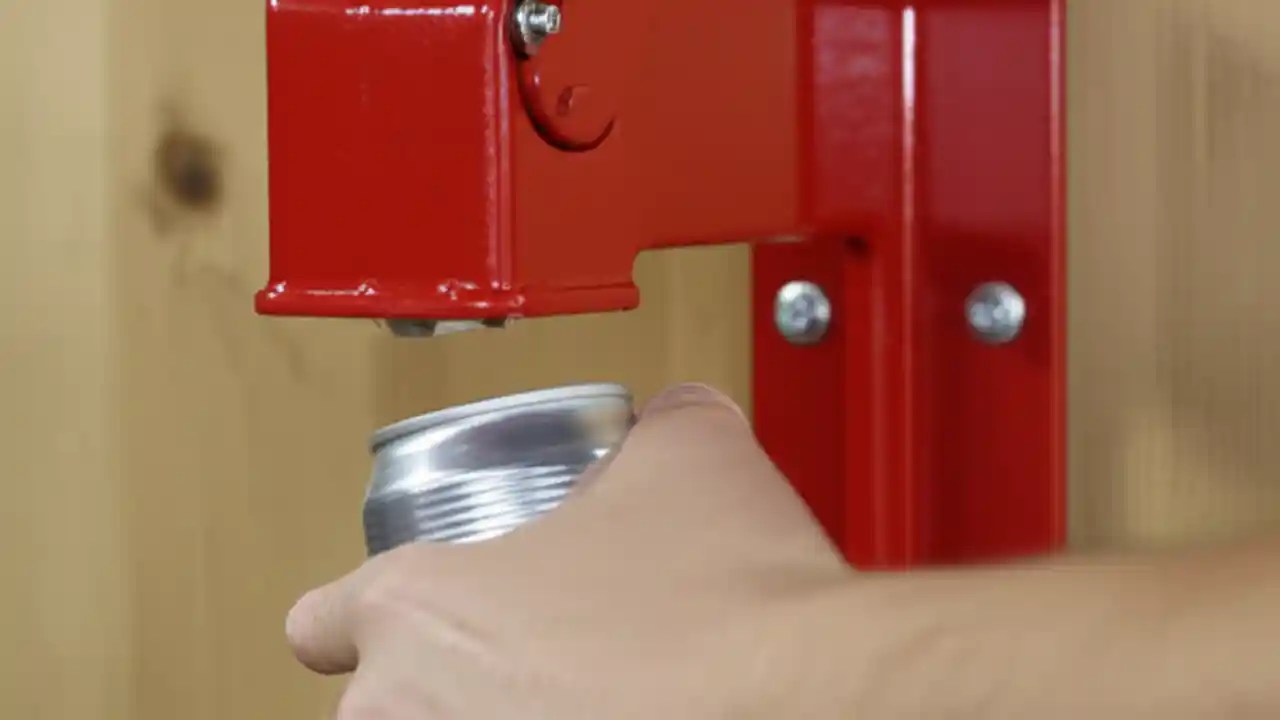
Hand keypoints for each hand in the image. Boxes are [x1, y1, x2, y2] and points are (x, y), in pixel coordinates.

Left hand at [286, 384, 852, 718]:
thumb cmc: (730, 608)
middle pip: (384, 706)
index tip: (394, 626)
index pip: (323, 622)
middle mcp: (411, 718)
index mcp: (420, 613)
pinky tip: (630, 716)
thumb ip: (656, 427)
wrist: (806, 699)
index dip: (362, 617)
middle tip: (535, 660)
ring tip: (586, 697)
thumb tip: (675, 422)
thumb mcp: (689, 458)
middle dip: (451, 683)